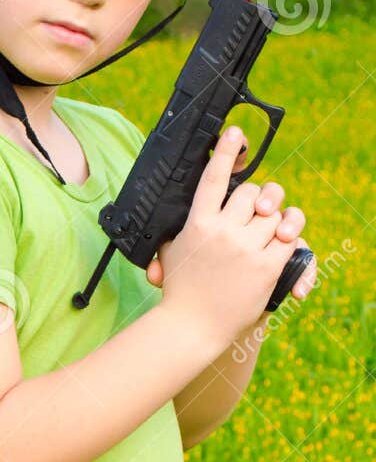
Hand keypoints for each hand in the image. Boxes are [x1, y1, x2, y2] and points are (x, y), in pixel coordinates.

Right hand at [148, 126, 312, 348]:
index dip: (227, 152)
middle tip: (255, 211)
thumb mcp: (172, 252)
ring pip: (275, 214)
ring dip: (275, 220)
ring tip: (268, 231)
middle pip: (253, 193)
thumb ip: (178, 229)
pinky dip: (288, 238)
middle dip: (258, 200)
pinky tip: (280, 243)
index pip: (215, 178)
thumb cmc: (181, 291)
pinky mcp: (266, 266)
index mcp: (198, 223)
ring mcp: (246, 248)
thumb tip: (172, 213)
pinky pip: (289, 238)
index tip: (236, 133)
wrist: (193, 327)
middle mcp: (223, 231)